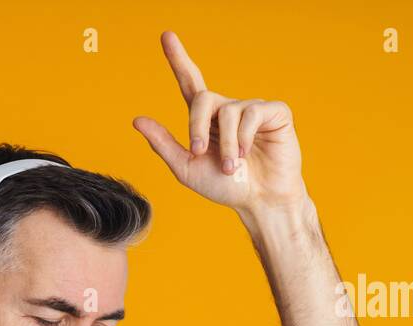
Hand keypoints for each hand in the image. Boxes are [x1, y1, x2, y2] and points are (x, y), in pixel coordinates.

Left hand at [132, 30, 306, 215]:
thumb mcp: (187, 168)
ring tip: (232, 167)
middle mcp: (227, 109)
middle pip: (202, 98)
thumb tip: (137, 120)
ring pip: (228, 111)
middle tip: (199, 153)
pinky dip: (245, 136)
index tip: (166, 36)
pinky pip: (253, 113)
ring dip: (226, 144)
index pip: (189, 83)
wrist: (260, 201)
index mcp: (205, 120)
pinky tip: (248, 153)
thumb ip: (164, 144)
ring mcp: (251, 108)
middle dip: (196, 126)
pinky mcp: (275, 112)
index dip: (178, 59)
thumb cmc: (226, 186)